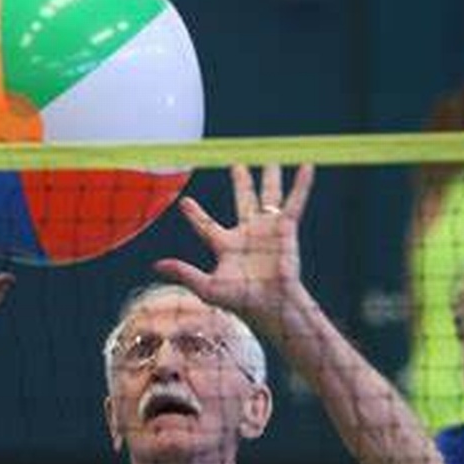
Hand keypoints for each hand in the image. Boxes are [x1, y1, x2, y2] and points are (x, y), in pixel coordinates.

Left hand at [154, 164, 313, 324]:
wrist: (271, 303)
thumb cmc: (241, 300)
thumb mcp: (207, 287)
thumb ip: (184, 273)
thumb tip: (156, 265)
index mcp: (226, 246)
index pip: (206, 226)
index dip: (195, 215)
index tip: (184, 202)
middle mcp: (247, 234)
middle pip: (243, 201)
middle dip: (241, 182)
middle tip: (237, 164)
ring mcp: (267, 230)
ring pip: (268, 196)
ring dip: (270, 178)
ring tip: (271, 160)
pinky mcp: (286, 229)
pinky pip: (294, 201)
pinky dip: (301, 184)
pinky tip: (306, 166)